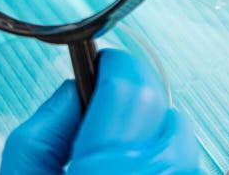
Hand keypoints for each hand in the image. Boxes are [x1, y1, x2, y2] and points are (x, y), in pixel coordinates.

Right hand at [0, 49, 203, 173]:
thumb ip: (41, 131)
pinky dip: (162, 159)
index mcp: (104, 172)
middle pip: (162, 108)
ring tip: (114, 156)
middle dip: (132, 100)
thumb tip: (73, 91)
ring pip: (180, 135)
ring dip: (150, 132)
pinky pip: (187, 164)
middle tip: (102, 114)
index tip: (101, 64)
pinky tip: (132, 173)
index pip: (132, 90)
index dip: (115, 67)